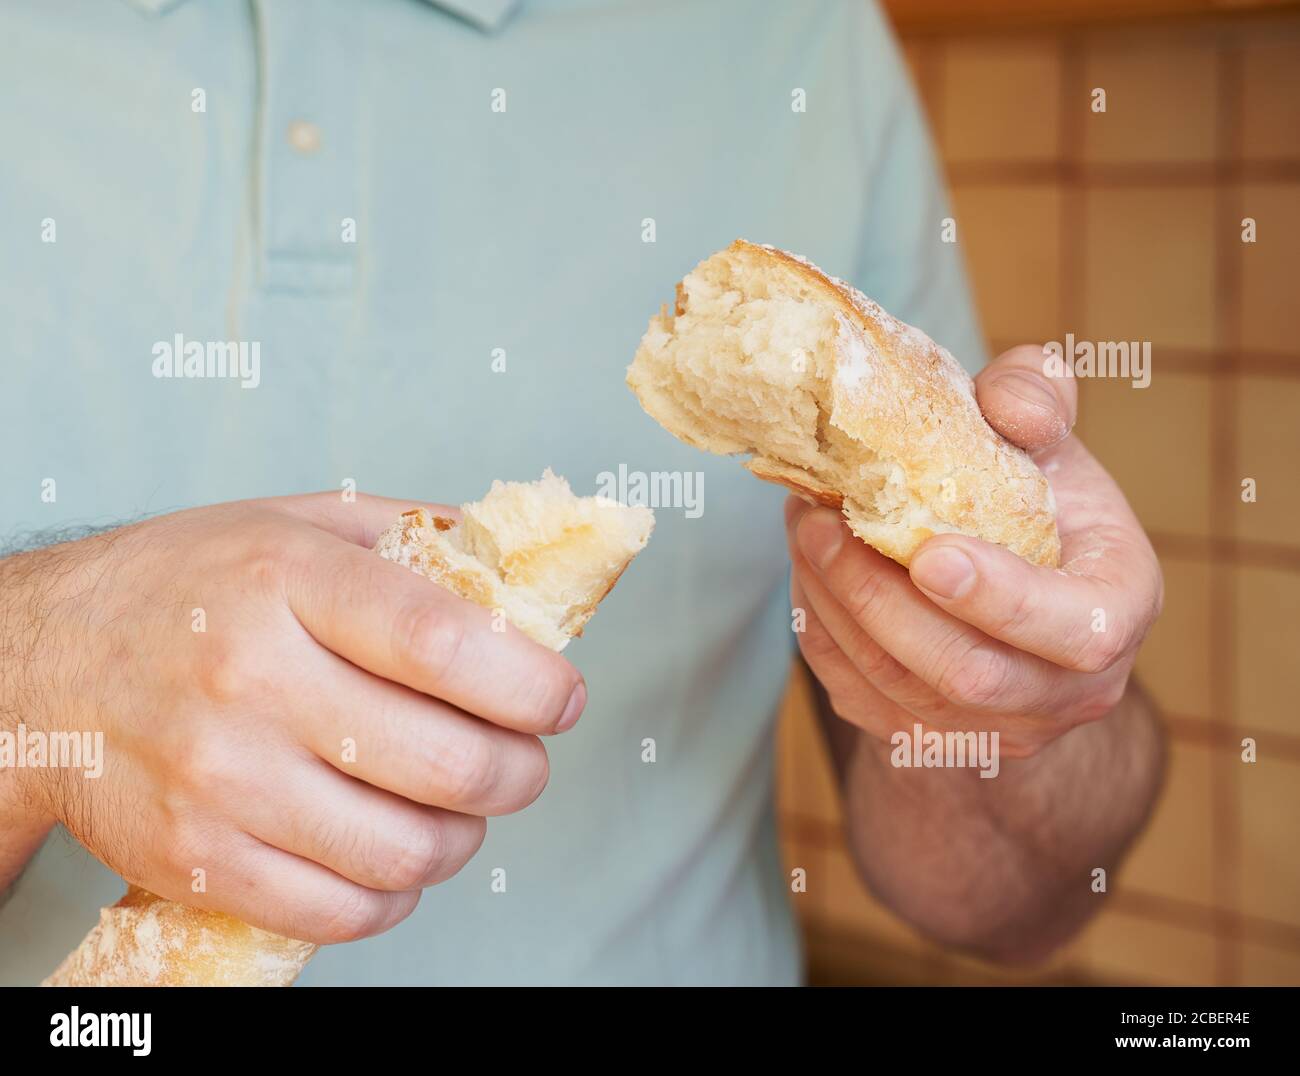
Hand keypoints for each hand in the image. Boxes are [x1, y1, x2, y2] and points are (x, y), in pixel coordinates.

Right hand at [0, 493, 584, 941]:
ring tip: (463, 808)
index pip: (444, 644)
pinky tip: (396, 855)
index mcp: (287, 581)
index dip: (530, 684)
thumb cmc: (180, 588)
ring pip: (405, 850)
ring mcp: (220, 781)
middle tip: (524, 758)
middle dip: (520, 771)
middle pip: (446, 761)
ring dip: (466, 838)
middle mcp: (251, 681)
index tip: (562, 699)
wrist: (36, 668)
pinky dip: (396, 896)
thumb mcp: (291, 522)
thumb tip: (517, 566)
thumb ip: (409, 533)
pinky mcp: (196, 860)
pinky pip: (339, 910)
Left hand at [787, 344, 1161, 757]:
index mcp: (1116, 613)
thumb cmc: (1035, 506)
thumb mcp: (1050, 442)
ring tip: (802, 530)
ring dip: (834, 606)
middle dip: (880, 597)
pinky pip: (857, 698)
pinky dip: (821, 635)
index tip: (928, 552)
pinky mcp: (928, 741)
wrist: (1008, 593)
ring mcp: (995, 730)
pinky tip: (808, 576)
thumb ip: (1038, 399)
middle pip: (965, 674)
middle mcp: (1066, 693)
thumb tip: (1008, 405)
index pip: (1077, 633)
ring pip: (896, 688)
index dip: (1002, 600)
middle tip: (819, 521)